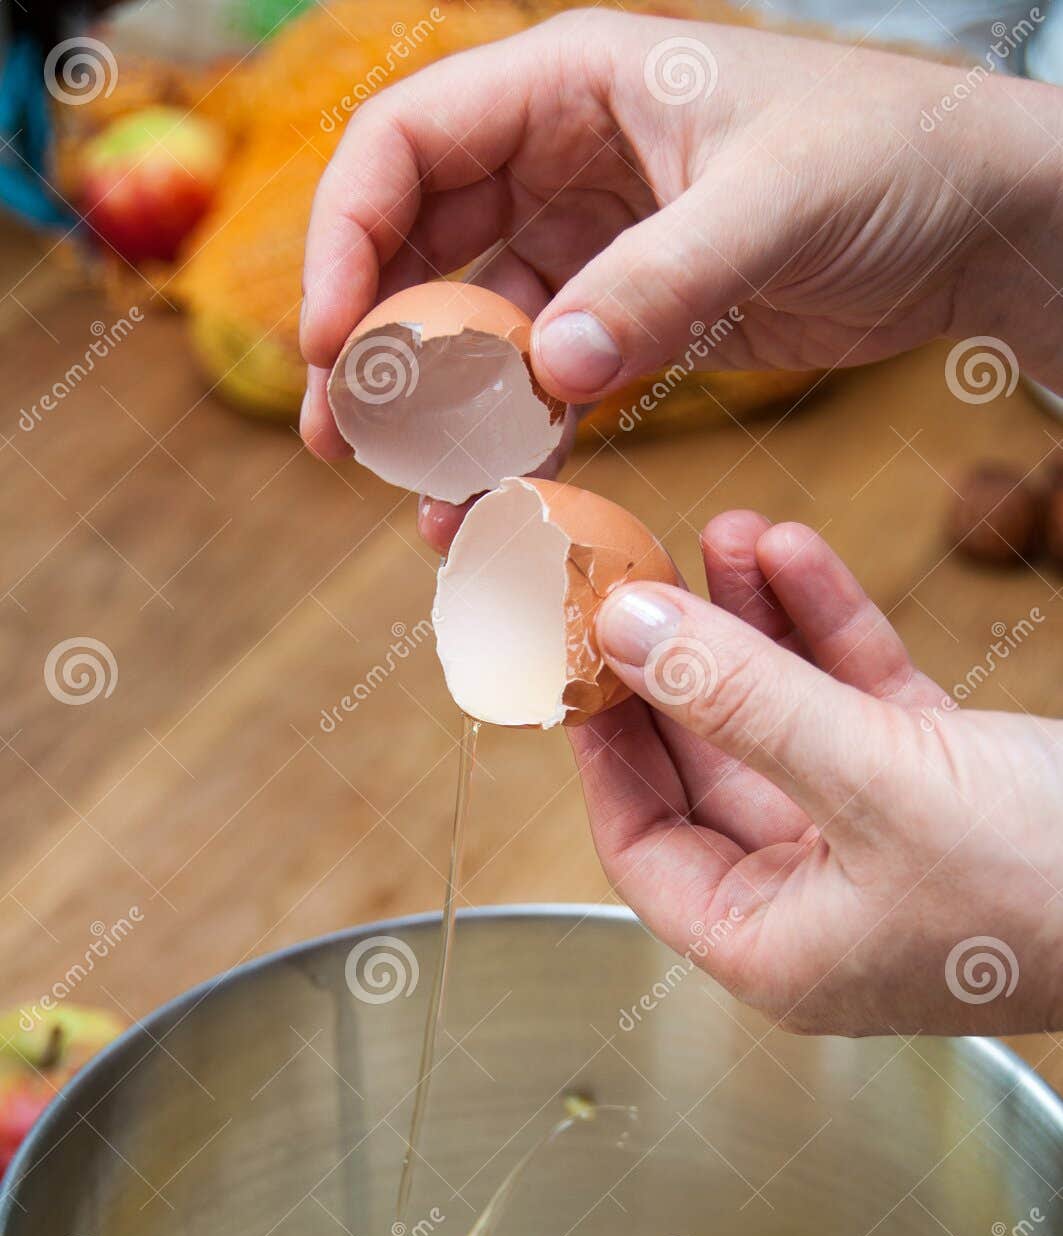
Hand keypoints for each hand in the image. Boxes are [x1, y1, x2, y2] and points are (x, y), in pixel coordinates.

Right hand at [300, 8, 1062, 546]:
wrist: (973, 217)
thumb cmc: (886, 160)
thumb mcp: (772, 205)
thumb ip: (658, 283)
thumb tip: (547, 371)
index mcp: (574, 83)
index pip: (407, 142)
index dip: (348, 237)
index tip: (331, 343)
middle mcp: (563, 156)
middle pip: (419, 245)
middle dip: (371, 345)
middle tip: (339, 444)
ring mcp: (593, 241)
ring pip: (477, 329)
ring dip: (438, 415)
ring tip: (412, 501)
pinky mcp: (631, 316)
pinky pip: (547, 384)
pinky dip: (519, 444)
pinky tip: (496, 504)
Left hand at [571, 513, 1062, 1035]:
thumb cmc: (1049, 888)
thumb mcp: (874, 784)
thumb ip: (742, 702)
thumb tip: (626, 630)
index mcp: (773, 946)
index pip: (643, 845)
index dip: (605, 746)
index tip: (577, 655)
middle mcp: (814, 901)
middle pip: (710, 767)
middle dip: (680, 663)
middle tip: (641, 572)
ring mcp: (878, 840)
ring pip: (784, 720)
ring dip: (751, 629)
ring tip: (724, 531)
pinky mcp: (940, 785)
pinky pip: (859, 701)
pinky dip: (828, 631)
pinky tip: (793, 556)